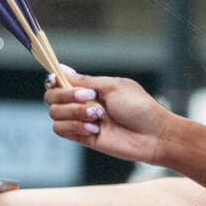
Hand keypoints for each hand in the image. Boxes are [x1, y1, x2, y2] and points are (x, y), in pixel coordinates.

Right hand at [44, 68, 171, 164]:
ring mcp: (81, 121)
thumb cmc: (140, 108)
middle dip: (66, 96)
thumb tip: (60, 68)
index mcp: (90, 88)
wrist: (154, 135)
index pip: (58, 82)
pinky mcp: (83, 137)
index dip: (54, 81)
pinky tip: (95, 129)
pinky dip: (74, 127)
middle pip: (51, 97)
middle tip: (90, 97)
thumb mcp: (113, 87)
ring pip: (54, 114)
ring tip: (99, 116)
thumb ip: (84, 80)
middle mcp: (82, 103)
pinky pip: (61, 130)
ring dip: (74, 112)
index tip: (57, 80)